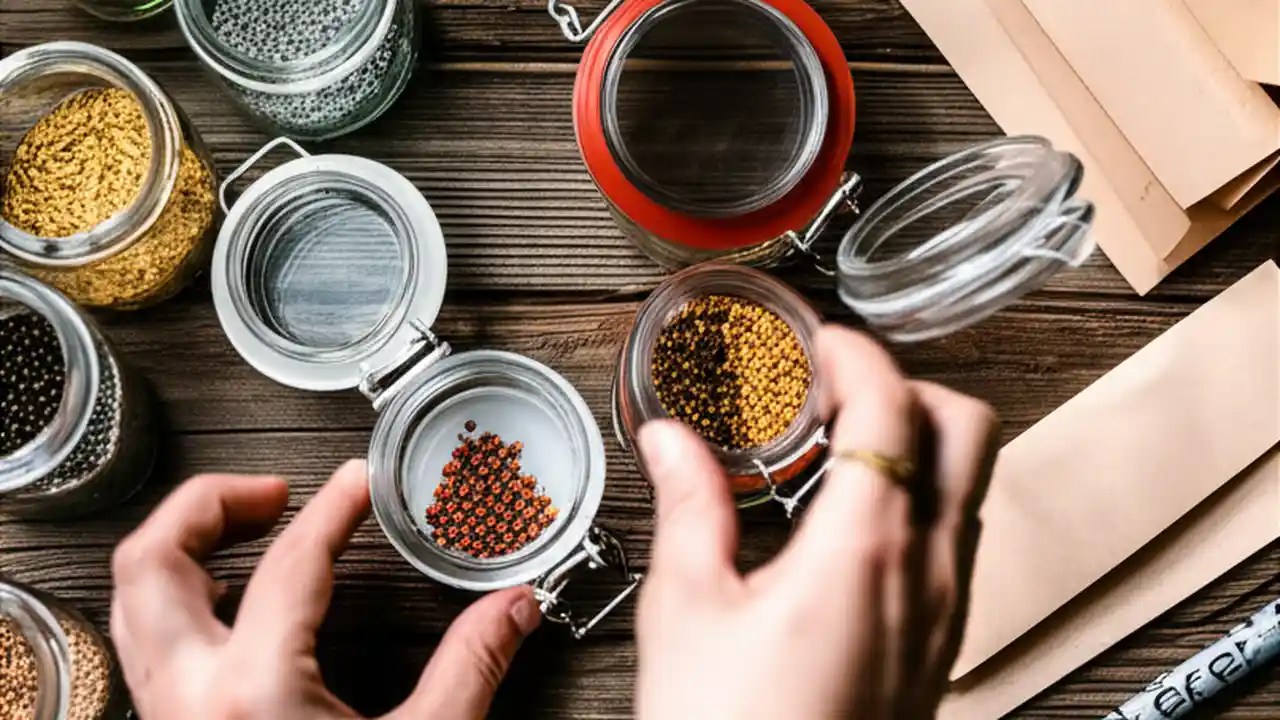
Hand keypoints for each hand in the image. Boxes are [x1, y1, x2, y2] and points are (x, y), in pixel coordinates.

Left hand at [110, 460, 541, 719]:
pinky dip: (178, 602)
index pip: (290, 563)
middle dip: (207, 505)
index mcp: (253, 692)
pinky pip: (147, 646)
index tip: (361, 483)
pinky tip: (231, 610)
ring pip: (132, 603)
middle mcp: (189, 699)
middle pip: (154, 563)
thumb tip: (512, 609)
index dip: (334, 507)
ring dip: (181, 550)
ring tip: (244, 533)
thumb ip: (470, 668)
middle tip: (273, 493)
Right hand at [634, 325, 998, 719]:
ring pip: (970, 483)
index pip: (893, 404)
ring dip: (916, 442)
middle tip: (837, 386)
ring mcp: (945, 611)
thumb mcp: (688, 608)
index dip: (857, 352)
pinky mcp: (940, 643)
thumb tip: (672, 443)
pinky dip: (918, 499)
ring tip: (835, 448)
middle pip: (966, 428)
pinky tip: (847, 522)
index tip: (821, 342)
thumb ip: (689, 505)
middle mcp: (929, 573)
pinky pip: (956, 540)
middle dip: (906, 386)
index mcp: (866, 548)